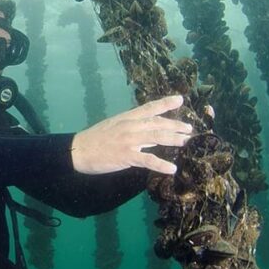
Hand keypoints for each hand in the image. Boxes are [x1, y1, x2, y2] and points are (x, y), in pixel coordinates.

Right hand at [70, 95, 191, 174]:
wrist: (78, 150)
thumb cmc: (94, 139)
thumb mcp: (113, 126)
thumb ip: (130, 126)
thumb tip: (148, 130)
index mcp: (126, 117)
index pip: (149, 107)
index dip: (166, 103)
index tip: (180, 99)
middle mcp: (130, 126)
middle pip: (158, 123)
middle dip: (176, 125)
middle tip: (189, 128)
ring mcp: (128, 140)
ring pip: (157, 137)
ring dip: (173, 139)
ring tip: (186, 142)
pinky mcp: (126, 155)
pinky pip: (148, 160)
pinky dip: (161, 165)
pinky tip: (172, 169)